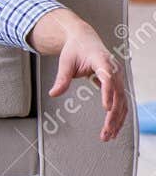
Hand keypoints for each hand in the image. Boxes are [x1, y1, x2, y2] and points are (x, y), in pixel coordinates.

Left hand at [31, 9, 126, 141]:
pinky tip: (113, 129)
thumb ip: (62, 78)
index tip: (106, 108)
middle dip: (113, 115)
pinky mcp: (117, 85)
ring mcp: (118, 78)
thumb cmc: (75, 49)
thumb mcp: (65, 62)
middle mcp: (114, 70)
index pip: (108, 78)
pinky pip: (121, 102)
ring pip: (122, 102)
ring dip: (117, 120)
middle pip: (118, 95)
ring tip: (108, 136)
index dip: (108, 93)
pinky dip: (118, 116)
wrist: (84, 39)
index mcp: (102, 61)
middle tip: (105, 132)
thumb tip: (53, 94)